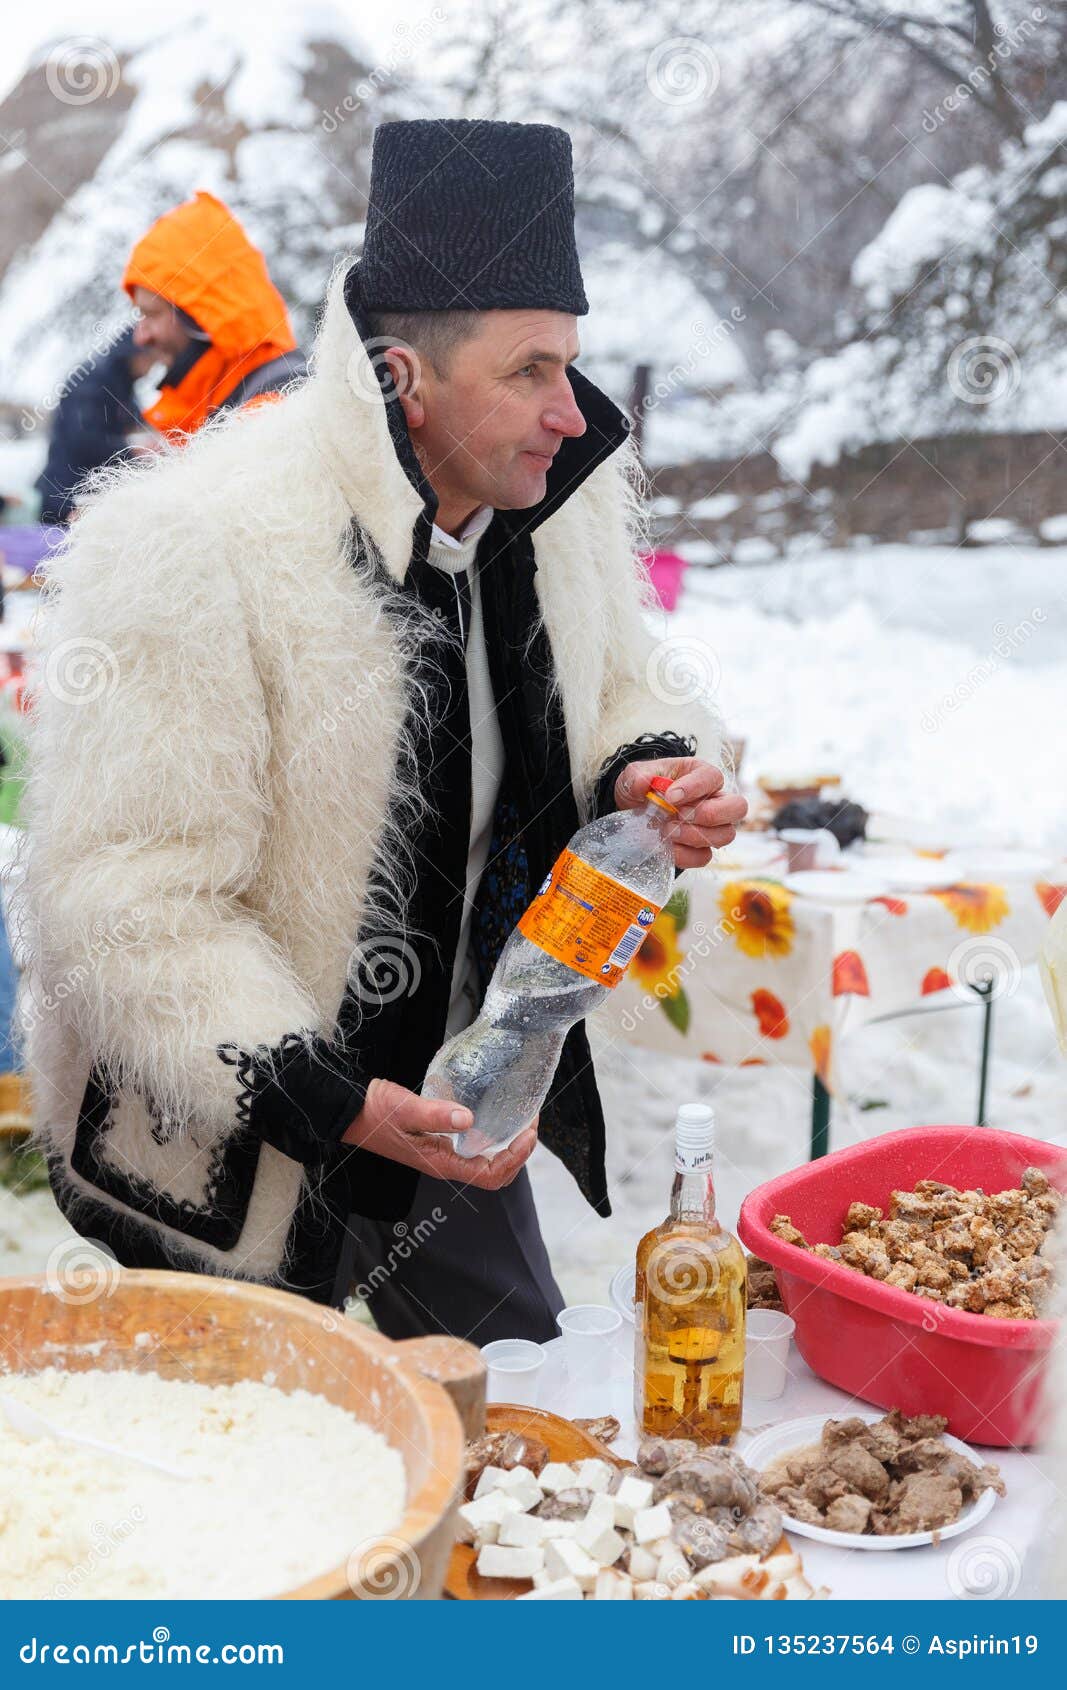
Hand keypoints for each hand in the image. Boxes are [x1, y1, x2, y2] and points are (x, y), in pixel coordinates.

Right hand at [342, 1077, 537, 1189]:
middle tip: (530, 1124)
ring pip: (486, 1161)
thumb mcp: (405, 1109)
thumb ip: (435, 1114)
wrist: (349, 1112)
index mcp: (441, 1163)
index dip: (515, 1159)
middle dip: (518, 1153)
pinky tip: (494, 1114)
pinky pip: (474, 1147)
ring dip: (507, 1145)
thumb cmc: (374, 1113)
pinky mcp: (439, 1142)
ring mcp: (442, 1154)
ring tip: (520, 1119)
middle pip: (494, 1173)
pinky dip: (492, 1135)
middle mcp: (445, 1163)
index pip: (490, 1175)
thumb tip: (468, 1118)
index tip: (528, 1134)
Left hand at [614, 754, 747, 869]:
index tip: (670, 796)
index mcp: (700, 774)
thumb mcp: (634, 776)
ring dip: (695, 836)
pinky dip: (686, 854)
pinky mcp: (700, 848)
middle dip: (710, 814)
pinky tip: (668, 847)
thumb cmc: (642, 788)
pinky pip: (705, 856)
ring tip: (668, 830)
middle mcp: (713, 800)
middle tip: (681, 815)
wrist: (632, 811)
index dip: (695, 787)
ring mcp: (711, 826)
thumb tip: (642, 784)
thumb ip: (637, 776)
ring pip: (726, 834)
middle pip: (738, 807)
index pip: (712, 777)